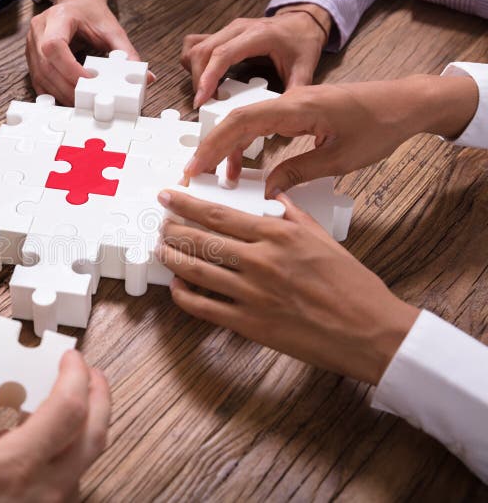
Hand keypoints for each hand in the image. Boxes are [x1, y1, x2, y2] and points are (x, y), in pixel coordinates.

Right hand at [0, 350, 110, 501]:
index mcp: (13, 470)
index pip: (69, 410)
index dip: (76, 375)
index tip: (69, 355)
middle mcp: (45, 490)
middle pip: (96, 432)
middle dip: (98, 393)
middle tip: (83, 370)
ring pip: (88, 457)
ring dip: (87, 420)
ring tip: (63, 398)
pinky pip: (73, 478)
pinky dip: (70, 448)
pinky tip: (40, 441)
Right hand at [26, 0, 152, 104]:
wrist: (76, 2)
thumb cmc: (90, 13)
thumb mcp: (112, 29)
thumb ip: (127, 52)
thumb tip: (145, 77)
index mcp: (58, 18)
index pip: (54, 46)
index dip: (70, 68)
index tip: (88, 82)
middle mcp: (39, 30)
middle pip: (46, 65)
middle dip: (66, 87)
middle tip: (87, 100)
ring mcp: (31, 44)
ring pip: (40, 76)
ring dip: (59, 93)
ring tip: (79, 103)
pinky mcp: (32, 58)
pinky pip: (38, 80)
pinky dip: (53, 92)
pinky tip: (67, 99)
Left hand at [156, 190, 419, 384]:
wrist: (368, 331)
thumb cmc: (352, 286)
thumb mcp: (322, 239)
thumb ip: (293, 215)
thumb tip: (273, 197)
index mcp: (278, 236)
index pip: (218, 214)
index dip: (186, 204)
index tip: (169, 197)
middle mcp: (260, 261)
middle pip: (201, 240)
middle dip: (173, 229)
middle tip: (160, 224)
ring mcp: (252, 294)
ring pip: (196, 271)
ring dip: (172, 259)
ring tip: (162, 251)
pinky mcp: (249, 323)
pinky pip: (204, 308)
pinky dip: (185, 296)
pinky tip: (177, 288)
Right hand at [181, 3, 331, 107]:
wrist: (303, 21)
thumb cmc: (302, 41)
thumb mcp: (305, 67)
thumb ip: (295, 91)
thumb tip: (283, 115)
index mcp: (258, 35)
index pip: (223, 54)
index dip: (208, 77)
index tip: (201, 100)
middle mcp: (238, 28)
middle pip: (202, 51)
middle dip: (198, 80)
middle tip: (205, 103)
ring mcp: (228, 29)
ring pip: (195, 47)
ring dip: (194, 72)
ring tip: (206, 92)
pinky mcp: (222, 34)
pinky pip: (196, 44)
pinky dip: (194, 62)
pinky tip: (204, 76)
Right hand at [185, 74, 479, 196]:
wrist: (406, 103)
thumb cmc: (379, 126)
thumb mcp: (338, 159)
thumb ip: (297, 172)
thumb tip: (266, 190)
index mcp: (298, 108)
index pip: (242, 122)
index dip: (214, 145)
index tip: (196, 167)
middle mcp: (290, 100)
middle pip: (236, 120)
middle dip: (211, 148)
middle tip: (194, 175)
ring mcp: (293, 103)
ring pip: (246, 122)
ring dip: (228, 148)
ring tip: (220, 178)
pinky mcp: (298, 110)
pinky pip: (262, 124)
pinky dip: (247, 144)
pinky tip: (244, 166)